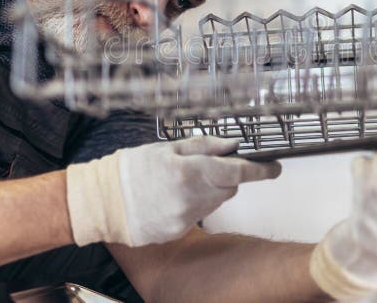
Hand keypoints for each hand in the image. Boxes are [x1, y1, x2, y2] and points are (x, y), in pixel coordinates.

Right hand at [66, 136, 280, 246]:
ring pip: (216, 203)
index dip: (261, 170)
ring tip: (182, 181)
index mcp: (190, 171)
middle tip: (207, 167)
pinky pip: (198, 216)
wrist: (102, 201)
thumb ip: (205, 146)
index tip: (275, 167)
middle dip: (226, 177)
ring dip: (209, 191)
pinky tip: (172, 197)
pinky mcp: (178, 232)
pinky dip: (193, 205)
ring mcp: (185, 218)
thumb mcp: (168, 147)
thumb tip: (234, 145)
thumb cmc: (133, 169)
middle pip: (229, 189)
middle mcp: (191, 198)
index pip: (238, 172)